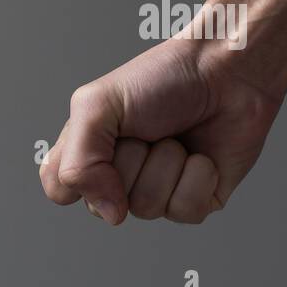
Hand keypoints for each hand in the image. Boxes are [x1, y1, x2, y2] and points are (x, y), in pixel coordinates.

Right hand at [39, 36, 283, 224]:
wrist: (225, 70)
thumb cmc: (162, 79)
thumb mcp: (97, 104)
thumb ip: (79, 162)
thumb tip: (111, 216)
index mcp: (89, 152)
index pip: (60, 189)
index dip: (80, 171)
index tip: (103, 134)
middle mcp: (120, 178)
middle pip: (104, 203)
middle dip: (130, 159)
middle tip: (146, 127)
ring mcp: (158, 191)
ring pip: (147, 208)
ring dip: (166, 163)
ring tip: (176, 136)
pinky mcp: (197, 199)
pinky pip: (186, 210)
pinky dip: (197, 176)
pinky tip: (203, 153)